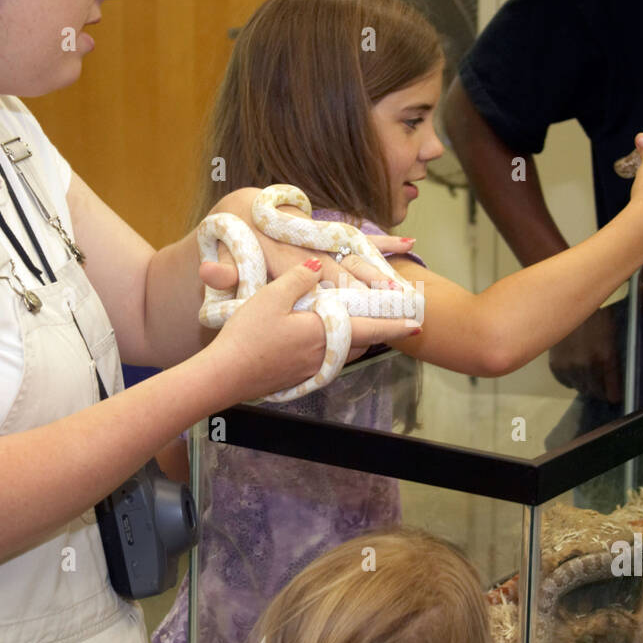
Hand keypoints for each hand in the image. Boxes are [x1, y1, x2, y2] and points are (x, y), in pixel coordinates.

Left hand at [207, 188, 414, 290]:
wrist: (236, 213)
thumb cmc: (222, 249)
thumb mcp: (218, 260)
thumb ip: (220, 270)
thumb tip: (207, 271)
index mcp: (270, 236)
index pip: (303, 265)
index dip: (329, 284)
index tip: (352, 300)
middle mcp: (296, 228)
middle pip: (333, 258)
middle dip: (362, 280)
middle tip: (391, 298)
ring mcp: (313, 226)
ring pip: (349, 248)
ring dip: (377, 267)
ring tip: (403, 285)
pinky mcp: (325, 227)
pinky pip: (354, 236)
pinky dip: (380, 242)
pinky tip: (409, 245)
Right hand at [208, 262, 419, 399]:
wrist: (224, 375)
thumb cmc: (246, 335)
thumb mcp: (271, 297)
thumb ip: (299, 278)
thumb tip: (320, 264)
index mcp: (323, 332)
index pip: (370, 328)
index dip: (395, 325)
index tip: (418, 324)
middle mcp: (323, 354)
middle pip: (361, 343)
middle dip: (377, 332)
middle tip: (390, 321)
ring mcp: (311, 369)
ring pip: (344, 353)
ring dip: (355, 341)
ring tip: (359, 327)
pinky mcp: (298, 378)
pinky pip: (326, 361)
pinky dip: (334, 349)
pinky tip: (322, 341)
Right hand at [548, 311, 621, 402]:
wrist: (570, 302)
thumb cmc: (597, 316)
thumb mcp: (611, 336)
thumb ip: (612, 360)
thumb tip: (611, 381)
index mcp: (606, 357)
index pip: (611, 390)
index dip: (613, 395)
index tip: (614, 397)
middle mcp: (587, 365)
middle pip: (594, 391)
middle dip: (599, 390)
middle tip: (600, 386)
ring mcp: (569, 366)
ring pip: (579, 388)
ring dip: (584, 384)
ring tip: (586, 376)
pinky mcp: (556, 364)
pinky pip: (565, 381)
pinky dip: (570, 378)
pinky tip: (574, 370)